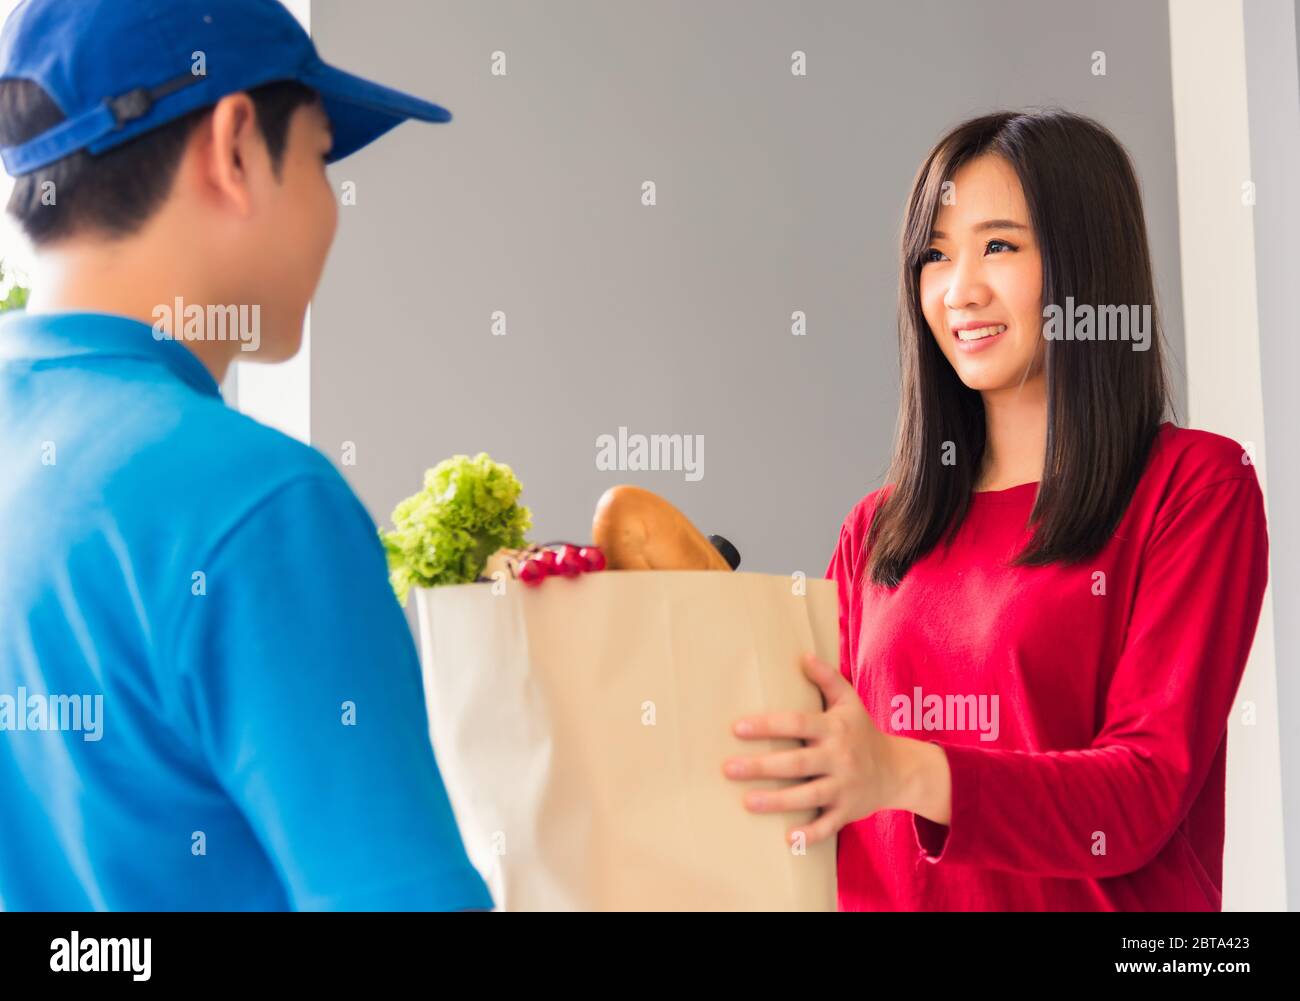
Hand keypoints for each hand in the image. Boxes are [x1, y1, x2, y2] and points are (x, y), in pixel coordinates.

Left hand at [722, 652, 904, 845]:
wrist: (898, 770)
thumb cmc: (863, 731)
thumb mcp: (849, 701)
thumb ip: (827, 678)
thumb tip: (803, 655)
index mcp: (834, 729)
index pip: (797, 724)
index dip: (768, 726)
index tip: (738, 728)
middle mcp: (839, 758)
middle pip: (797, 763)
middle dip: (762, 767)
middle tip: (728, 768)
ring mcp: (844, 787)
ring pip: (809, 796)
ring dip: (778, 801)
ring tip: (747, 802)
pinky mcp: (847, 812)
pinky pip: (828, 825)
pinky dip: (810, 834)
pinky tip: (787, 837)